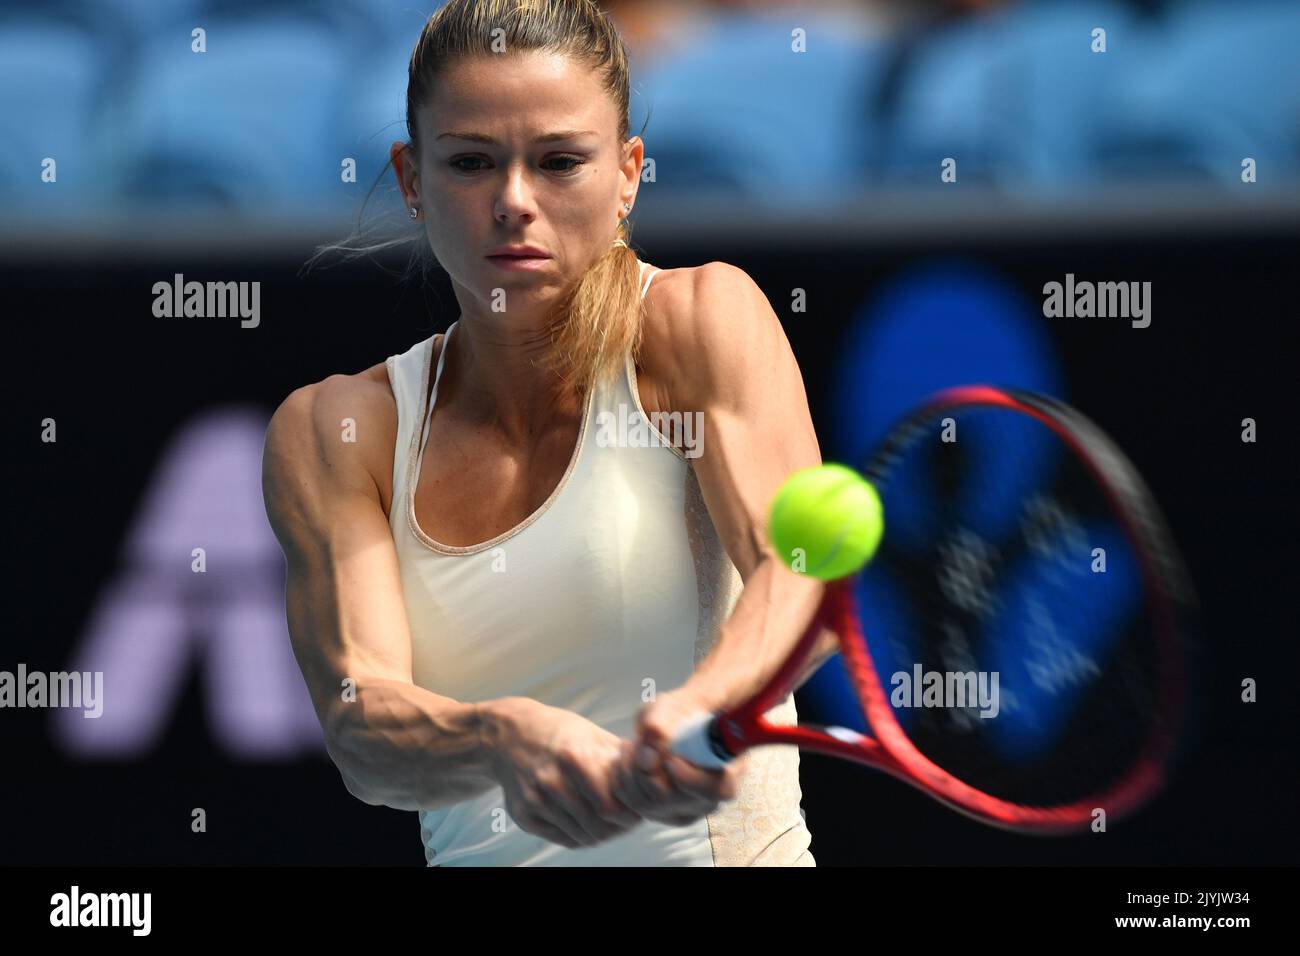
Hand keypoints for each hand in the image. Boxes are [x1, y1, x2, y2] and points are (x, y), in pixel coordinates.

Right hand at [487, 698, 641, 848]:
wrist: (509, 736)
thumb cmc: (559, 734)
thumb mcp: (593, 735)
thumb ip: (622, 759)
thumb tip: (655, 776)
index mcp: (574, 757)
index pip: (613, 806)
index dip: (631, 813)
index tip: (638, 809)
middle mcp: (552, 781)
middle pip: (600, 826)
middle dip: (619, 827)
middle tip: (627, 819)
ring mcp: (536, 801)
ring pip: (583, 836)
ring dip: (601, 833)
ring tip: (609, 819)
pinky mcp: (524, 816)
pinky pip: (563, 839)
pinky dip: (579, 834)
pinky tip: (585, 819)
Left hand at [610, 688, 740, 825]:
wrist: (676, 723)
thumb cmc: (680, 711)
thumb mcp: (670, 706)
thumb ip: (660, 724)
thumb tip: (648, 757)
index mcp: (728, 772)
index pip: (715, 789)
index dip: (689, 778)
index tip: (670, 758)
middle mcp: (708, 800)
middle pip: (671, 800)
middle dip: (645, 770)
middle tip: (635, 743)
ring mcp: (683, 812)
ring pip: (647, 806)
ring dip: (629, 774)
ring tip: (630, 746)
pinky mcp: (660, 814)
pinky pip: (632, 807)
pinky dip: (622, 783)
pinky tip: (625, 760)